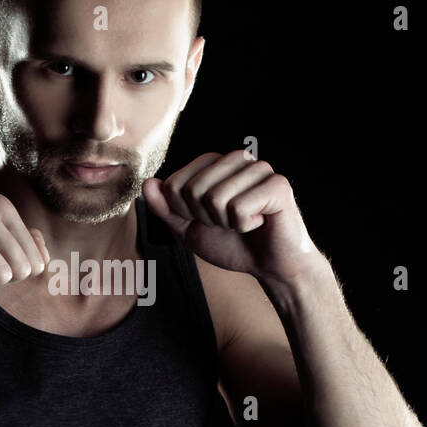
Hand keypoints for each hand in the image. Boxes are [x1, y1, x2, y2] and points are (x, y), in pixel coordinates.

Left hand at [143, 151, 320, 281]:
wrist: (269, 266)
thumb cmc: (233, 244)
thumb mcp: (189, 229)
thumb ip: (166, 208)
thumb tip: (147, 184)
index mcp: (215, 164)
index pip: (175, 183)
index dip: (185, 212)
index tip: (208, 219)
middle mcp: (237, 159)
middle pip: (193, 189)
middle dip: (206, 218)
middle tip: (229, 223)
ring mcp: (259, 169)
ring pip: (216, 197)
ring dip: (226, 222)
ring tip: (244, 222)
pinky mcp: (278, 184)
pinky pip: (239, 207)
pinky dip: (245, 225)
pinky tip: (259, 222)